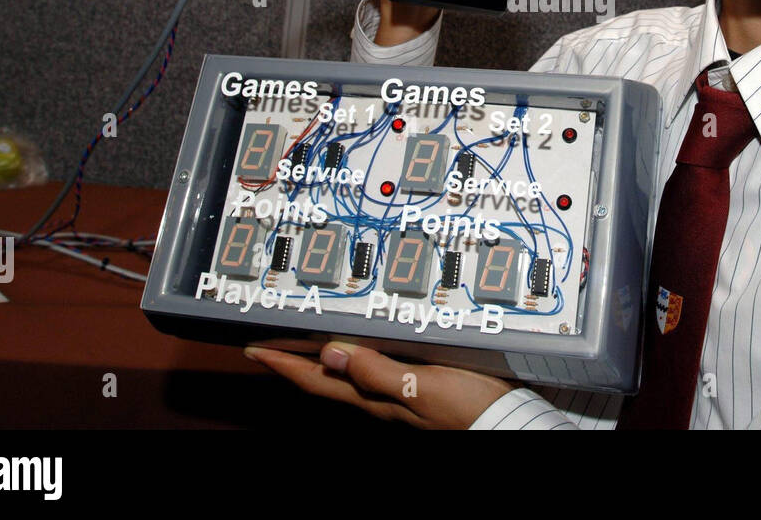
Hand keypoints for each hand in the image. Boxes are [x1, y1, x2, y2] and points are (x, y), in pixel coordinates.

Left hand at [244, 342, 516, 429]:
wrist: (507, 420)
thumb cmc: (469, 407)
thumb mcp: (421, 386)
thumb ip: (377, 370)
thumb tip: (330, 352)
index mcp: (375, 397)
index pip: (316, 380)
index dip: (282, 365)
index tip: (253, 350)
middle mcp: (379, 398)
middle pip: (325, 379)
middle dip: (293, 361)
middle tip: (269, 342)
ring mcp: (397, 394)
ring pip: (347, 375)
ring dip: (321, 358)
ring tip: (302, 340)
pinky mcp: (416, 387)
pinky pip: (373, 371)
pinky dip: (357, 356)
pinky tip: (361, 346)